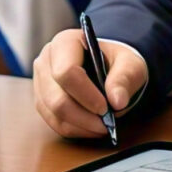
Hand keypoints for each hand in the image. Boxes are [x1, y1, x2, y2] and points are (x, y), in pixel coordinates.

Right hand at [33, 28, 147, 138]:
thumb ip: (125, 79)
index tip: (106, 107)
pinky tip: (92, 128)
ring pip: (53, 114)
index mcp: (65, 42)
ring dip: (81, 125)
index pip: (66, 71)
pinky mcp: (42, 101)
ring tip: (103, 126)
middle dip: (83, 115)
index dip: (85, 94)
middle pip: (56, 97)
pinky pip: (53, 122)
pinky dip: (75, 129)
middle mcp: (46, 61)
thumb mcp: (130, 65)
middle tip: (106, 123)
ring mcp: (41, 83)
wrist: (110, 68)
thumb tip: (117, 101)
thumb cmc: (117, 62)